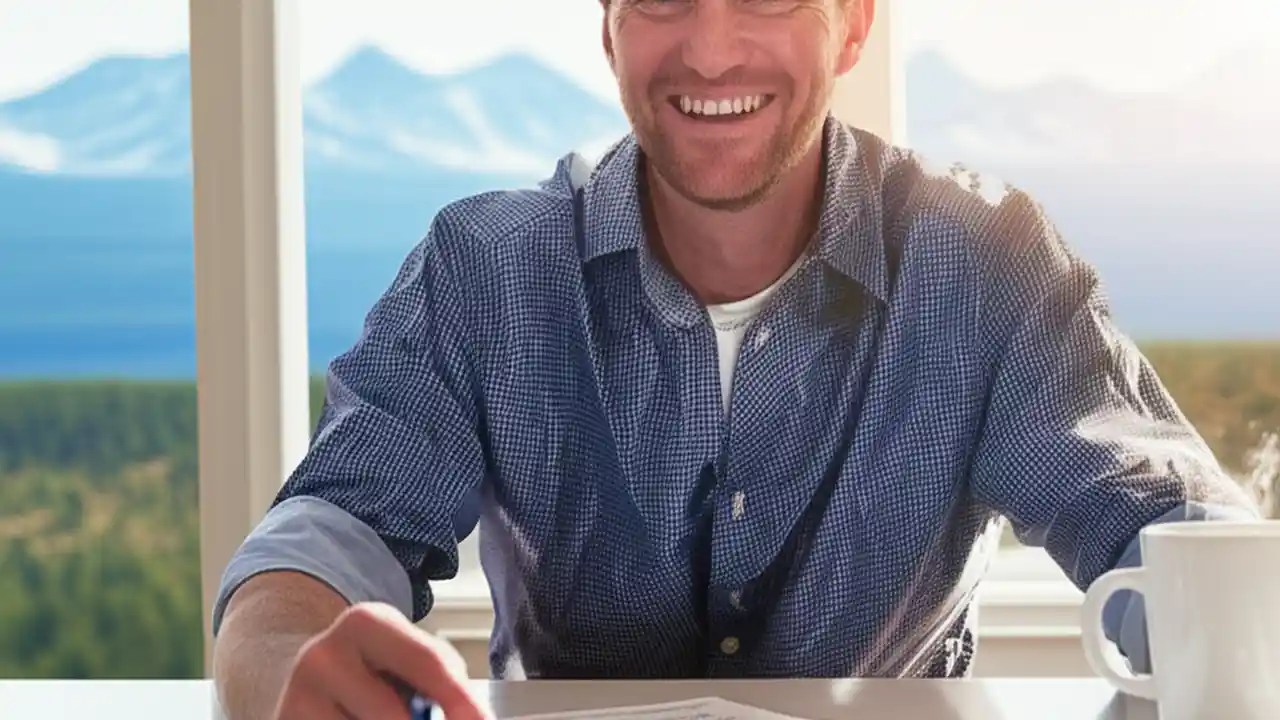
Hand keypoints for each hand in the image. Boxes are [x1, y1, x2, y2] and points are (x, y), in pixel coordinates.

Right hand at [273, 601, 488, 719]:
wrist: (307, 682)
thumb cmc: (374, 671)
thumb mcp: (409, 657)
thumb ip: (441, 678)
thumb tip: (469, 716)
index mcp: (364, 623)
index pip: (427, 663)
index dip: (459, 699)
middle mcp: (323, 657)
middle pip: (396, 717)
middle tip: (423, 717)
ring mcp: (296, 700)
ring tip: (371, 715)